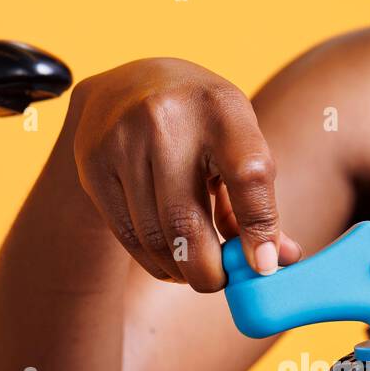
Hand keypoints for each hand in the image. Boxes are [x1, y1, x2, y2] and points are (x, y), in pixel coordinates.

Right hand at [70, 58, 301, 288]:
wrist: (124, 87)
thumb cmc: (200, 125)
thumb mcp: (237, 143)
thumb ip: (258, 201)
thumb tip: (276, 261)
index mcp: (221, 106)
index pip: (249, 175)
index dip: (259, 228)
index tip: (263, 267)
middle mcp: (167, 117)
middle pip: (188, 221)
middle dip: (208, 270)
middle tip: (219, 283)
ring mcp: (122, 139)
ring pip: (154, 235)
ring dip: (179, 269)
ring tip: (194, 270)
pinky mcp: (93, 162)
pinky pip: (127, 234)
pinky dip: (153, 260)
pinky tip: (167, 260)